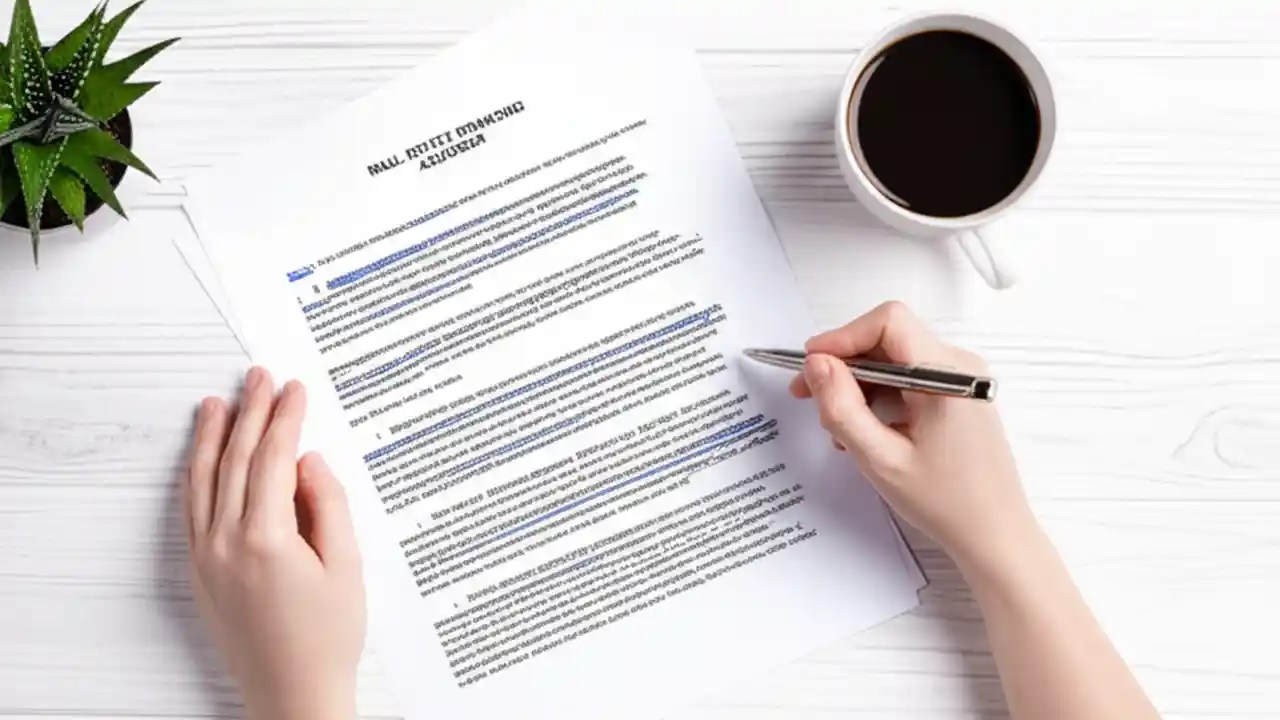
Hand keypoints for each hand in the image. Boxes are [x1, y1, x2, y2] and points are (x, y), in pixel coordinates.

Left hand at [185, 368, 365, 719]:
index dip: (286, 418)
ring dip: (213, 437)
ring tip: (220, 402)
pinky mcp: (201, 573)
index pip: (274, 460)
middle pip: (237, 461)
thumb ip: (329, 506)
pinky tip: (204, 457)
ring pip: (204, 481)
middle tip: (261, 377)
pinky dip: (197, 475)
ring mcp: (207, 559)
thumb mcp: (346, 567)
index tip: (295, 388)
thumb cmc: (327, 639)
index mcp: (267, 539)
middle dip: (252, 414)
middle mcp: (227, 544)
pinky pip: (193, 510)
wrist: (293, 694)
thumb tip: (309, 461)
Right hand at [791, 302, 1038, 573]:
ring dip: (858, 383)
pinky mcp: (956, 395)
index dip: (843, 336)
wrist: (995, 534)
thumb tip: (817, 364)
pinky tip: (863, 430)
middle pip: (888, 339)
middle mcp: (959, 367)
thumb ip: (843, 408)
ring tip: (837, 425)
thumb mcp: (881, 459)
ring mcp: (960, 380)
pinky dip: (878, 396)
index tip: (812, 363)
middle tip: (808, 394)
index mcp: (947, 376)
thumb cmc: (946, 503)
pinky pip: (908, 379)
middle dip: (844, 363)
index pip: (889, 322)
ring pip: (894, 360)